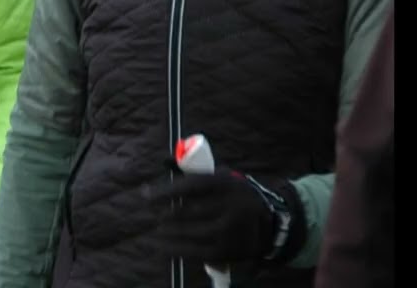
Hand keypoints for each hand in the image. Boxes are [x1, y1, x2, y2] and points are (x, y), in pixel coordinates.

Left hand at [148, 166, 300, 265]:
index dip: (166, 191)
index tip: (146, 195)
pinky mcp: (228, 251)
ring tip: (155, 229)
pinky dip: (175, 249)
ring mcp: (231, 230)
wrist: (269, 224)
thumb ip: (195, 172)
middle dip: (165, 213)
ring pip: (191, 232)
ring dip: (168, 231)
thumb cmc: (233, 195)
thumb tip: (165, 164)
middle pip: (189, 210)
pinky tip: (160, 246)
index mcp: (227, 183)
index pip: (191, 185)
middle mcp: (232, 206)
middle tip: (152, 214)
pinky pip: (196, 251)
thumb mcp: (221, 178)